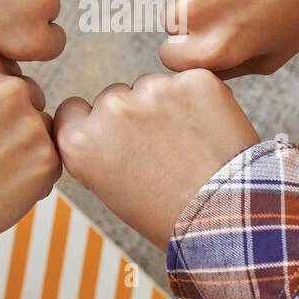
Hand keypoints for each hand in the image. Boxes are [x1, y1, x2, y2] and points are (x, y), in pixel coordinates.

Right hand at [0, 46, 59, 298]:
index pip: (7, 70)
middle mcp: (10, 87)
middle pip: (30, 96)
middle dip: (15, 120)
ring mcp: (31, 123)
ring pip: (42, 127)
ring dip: (26, 146)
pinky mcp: (47, 158)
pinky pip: (51, 158)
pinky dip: (34, 173)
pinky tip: (3, 185)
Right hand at [53, 70, 257, 250]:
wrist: (226, 218)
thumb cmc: (169, 216)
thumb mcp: (110, 190)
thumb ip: (98, 151)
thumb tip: (102, 126)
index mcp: (80, 140)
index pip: (72, 110)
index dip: (93, 124)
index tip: (115, 140)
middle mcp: (110, 109)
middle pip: (114, 96)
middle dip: (133, 116)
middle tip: (162, 152)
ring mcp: (152, 90)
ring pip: (152, 87)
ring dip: (166, 106)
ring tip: (190, 146)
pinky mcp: (193, 80)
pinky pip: (190, 81)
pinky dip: (200, 100)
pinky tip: (210, 132)